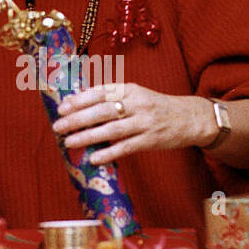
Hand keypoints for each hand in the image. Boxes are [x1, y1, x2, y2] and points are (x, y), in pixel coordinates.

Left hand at [51, 83, 215, 165]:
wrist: (189, 117)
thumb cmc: (156, 107)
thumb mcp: (136, 95)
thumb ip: (113, 99)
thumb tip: (80, 106)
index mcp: (130, 89)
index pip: (101, 91)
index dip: (80, 99)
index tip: (62, 107)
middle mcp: (137, 103)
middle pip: (103, 110)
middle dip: (78, 118)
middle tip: (58, 126)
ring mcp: (145, 122)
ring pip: (112, 129)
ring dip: (88, 136)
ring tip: (69, 142)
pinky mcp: (151, 140)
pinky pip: (126, 147)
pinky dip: (109, 153)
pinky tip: (94, 158)